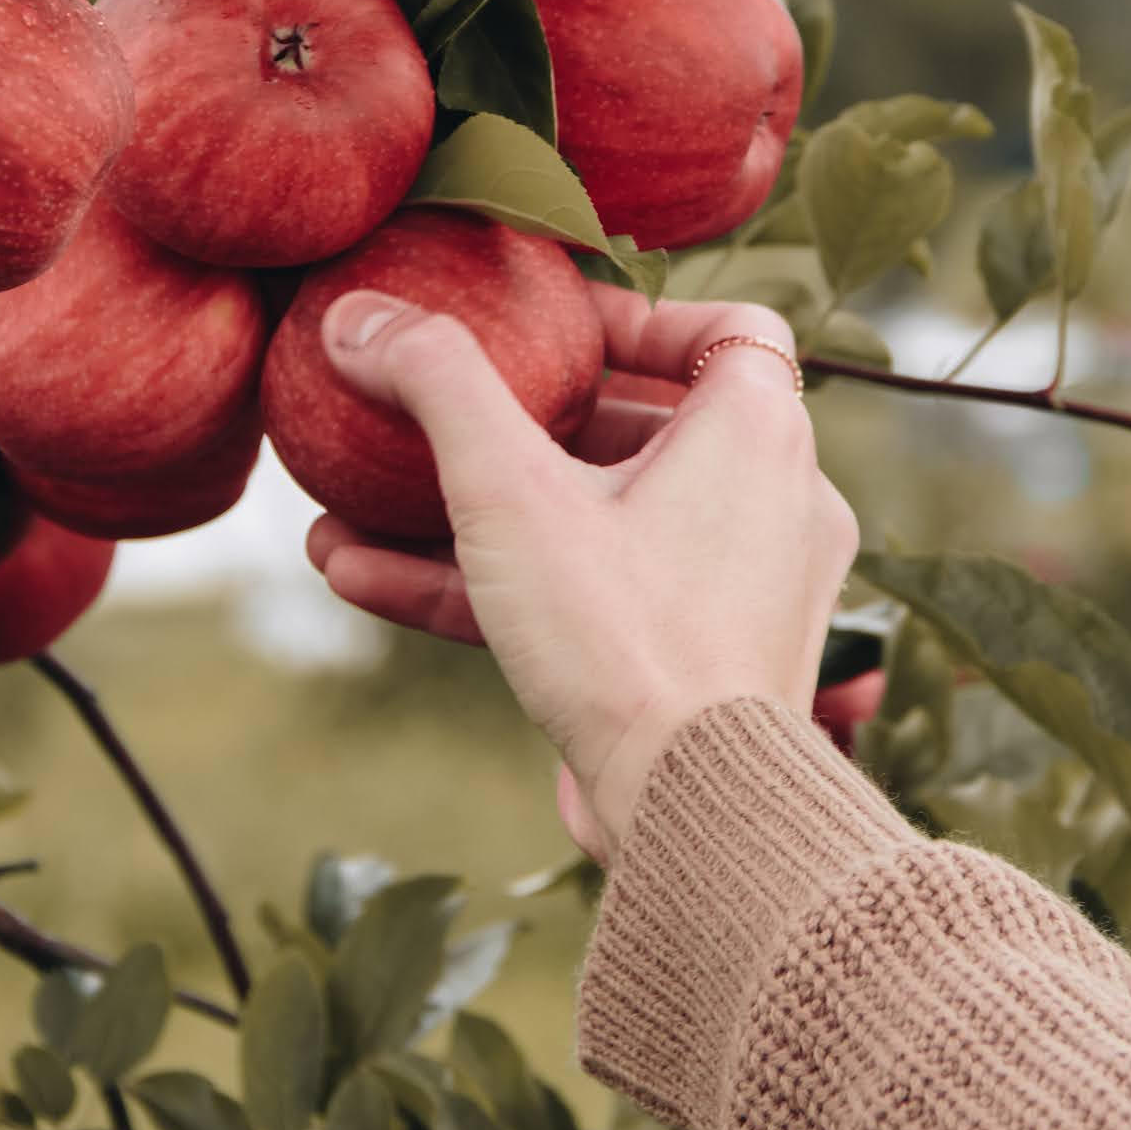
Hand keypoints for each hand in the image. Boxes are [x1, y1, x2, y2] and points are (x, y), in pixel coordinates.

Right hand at [307, 284, 857, 863]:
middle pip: (646, 426)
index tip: (552, 326)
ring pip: (598, 521)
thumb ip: (437, 384)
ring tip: (358, 506)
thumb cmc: (627, 636)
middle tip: (447, 410)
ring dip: (478, 512)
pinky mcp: (696, 664)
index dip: (639, 314)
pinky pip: (590, 598)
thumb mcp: (512, 491)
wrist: (695, 815)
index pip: (729, 328)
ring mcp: (739, 589)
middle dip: (524, 422)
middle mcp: (772, 502)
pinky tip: (360, 575)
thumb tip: (357, 316)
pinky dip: (495, 583)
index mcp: (760, 434)